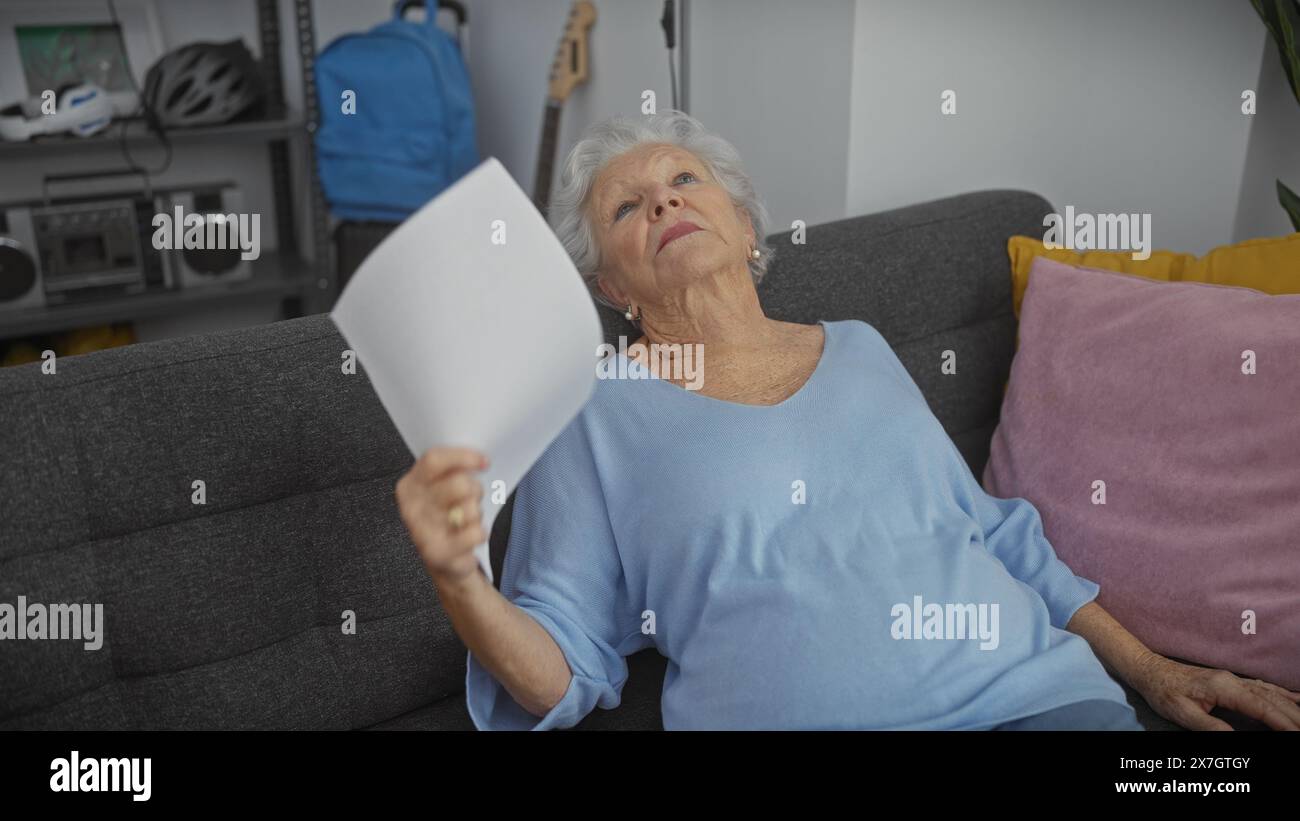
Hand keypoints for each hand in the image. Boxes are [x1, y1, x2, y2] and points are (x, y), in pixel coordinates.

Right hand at [395, 446, 488, 583]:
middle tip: (471, 499)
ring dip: (476, 514)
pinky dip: (480, 534)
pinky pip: (475, 533)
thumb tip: (479, 460)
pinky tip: (468, 537)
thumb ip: (454, 469)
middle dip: (475, 490)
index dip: (463, 457)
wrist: (442, 558)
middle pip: (459, 483)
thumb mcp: (444, 487)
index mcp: (410, 485)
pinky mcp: (437, 553)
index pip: (434, 459)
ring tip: (465, 521)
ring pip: (470, 508)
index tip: (484, 462)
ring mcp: (422, 532)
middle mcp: (411, 507)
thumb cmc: (445, 516)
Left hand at [1130, 653, 1299, 730]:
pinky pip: (1264, 687)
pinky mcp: (1231, 681)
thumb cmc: (1164, 692)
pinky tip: (1294, 699)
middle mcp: (1233, 681)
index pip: (1261, 707)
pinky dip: (1282, 694)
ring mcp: (1233, 679)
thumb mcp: (1183, 713)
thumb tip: (1234, 737)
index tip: (1296, 733)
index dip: (1282, 722)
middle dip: (1293, 717)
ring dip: (1291, 707)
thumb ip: (1211, 726)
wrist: (1151, 671)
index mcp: (1223, 688)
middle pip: (1272, 700)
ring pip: (1271, 693)